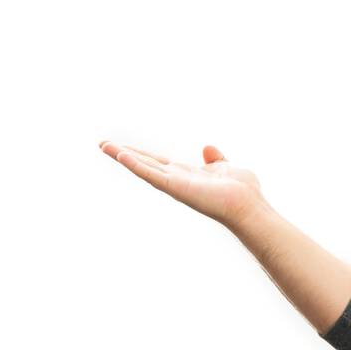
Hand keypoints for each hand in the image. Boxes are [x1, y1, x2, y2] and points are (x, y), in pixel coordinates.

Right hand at [98, 139, 266, 229]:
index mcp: (187, 175)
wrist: (248, 206)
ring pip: (143, 168)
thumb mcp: (225, 168)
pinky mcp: (175, 187)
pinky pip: (151, 175)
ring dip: (123, 156)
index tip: (123, 147)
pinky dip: (136, 165)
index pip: (158, 162)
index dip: (141, 154)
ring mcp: (174, 184)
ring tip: (104, 145)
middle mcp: (177, 180)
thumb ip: (215, 159)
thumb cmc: (242, 192)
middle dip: (124, 154)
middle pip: (145, 163)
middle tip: (102, 144)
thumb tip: (207, 148)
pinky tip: (122, 155)